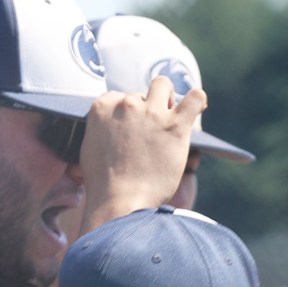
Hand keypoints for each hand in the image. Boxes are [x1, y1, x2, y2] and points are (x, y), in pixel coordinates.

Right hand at [78, 75, 205, 234]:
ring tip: (171, 120)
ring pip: (163, 85)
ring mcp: (151, 113)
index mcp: (102, 107)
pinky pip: (194, 97)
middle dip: (147, 108)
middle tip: (152, 133)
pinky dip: (197, 101)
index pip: (120, 97)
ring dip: (168, 99)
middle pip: (141, 94)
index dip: (129, 115)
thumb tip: (111, 126)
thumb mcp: (90, 148)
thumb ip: (102, 129)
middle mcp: (127, 104)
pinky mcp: (175, 125)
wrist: (122, 200)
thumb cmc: (105, 183)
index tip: (134, 132)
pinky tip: (197, 108)